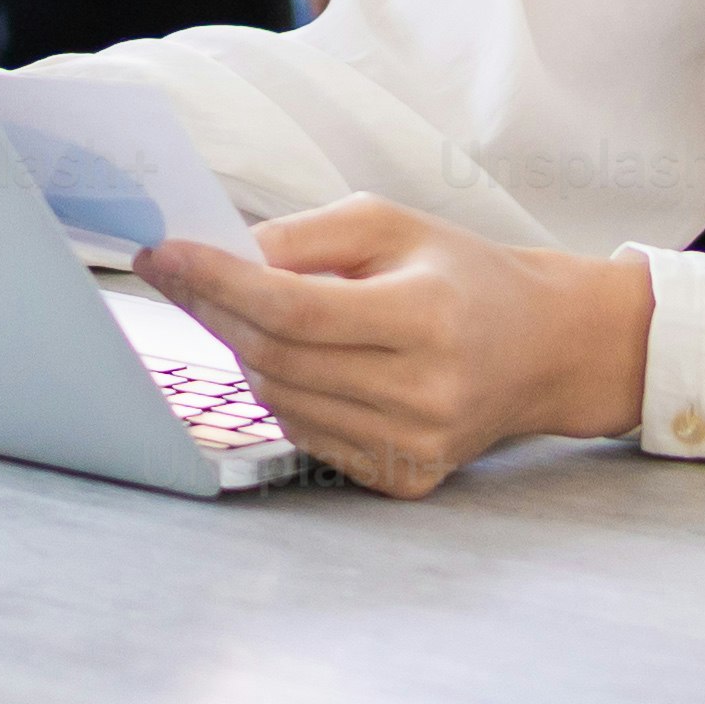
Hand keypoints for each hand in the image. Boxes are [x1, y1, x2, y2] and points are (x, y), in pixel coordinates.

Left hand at [129, 196, 651, 498]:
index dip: (219, 282)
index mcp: (428, 317)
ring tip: (244, 311)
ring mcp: (417, 445)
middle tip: (178, 273)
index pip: (297, 309)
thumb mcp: (392, 224)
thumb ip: (307, 235)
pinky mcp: (406, 479)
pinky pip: (308, 435)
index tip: (162, 253)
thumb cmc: (462, 275)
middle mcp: (426, 392)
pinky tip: (292, 360)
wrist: (542, 348)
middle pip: (279, 359)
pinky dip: (283, 394)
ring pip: (283, 402)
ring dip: (244, 353)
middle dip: (214, 311)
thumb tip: (224, 254)